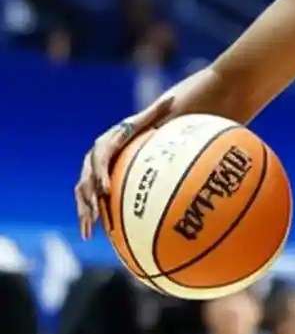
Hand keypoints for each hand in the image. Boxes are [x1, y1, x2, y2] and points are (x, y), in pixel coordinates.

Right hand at [75, 96, 173, 239]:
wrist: (129, 136)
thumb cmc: (143, 128)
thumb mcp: (150, 119)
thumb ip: (158, 111)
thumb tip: (173, 99)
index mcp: (105, 144)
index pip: (100, 158)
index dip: (100, 174)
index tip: (107, 190)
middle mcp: (93, 159)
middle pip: (86, 180)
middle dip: (88, 198)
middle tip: (96, 213)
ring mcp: (90, 173)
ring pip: (82, 194)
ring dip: (84, 212)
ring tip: (88, 230)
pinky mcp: (93, 185)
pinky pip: (88, 202)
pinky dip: (88, 218)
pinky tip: (90, 235)